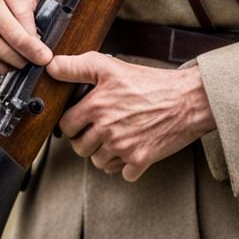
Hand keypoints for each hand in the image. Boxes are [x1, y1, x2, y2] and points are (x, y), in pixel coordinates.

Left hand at [48, 52, 214, 181]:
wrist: (187, 99)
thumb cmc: (150, 82)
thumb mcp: (110, 66)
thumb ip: (77, 67)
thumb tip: (51, 67)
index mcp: (96, 106)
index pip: (66, 125)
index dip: (72, 121)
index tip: (82, 117)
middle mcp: (107, 130)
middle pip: (80, 148)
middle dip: (86, 139)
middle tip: (100, 126)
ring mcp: (123, 147)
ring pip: (98, 162)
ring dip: (104, 152)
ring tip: (118, 134)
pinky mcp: (140, 161)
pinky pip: (121, 172)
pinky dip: (125, 164)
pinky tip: (132, 146)